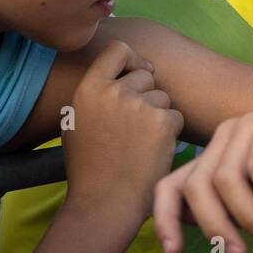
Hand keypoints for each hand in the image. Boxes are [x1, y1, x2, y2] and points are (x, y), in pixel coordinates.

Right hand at [64, 40, 183, 227]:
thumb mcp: (77, 123)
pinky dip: (169, 133)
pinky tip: (152, 152)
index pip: (119, 50)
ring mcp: (139, 106)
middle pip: (146, 74)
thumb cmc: (90, 168)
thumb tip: (119, 69)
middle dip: (146, 95)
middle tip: (135, 127)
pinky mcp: (162, 123)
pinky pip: (175, 116)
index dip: (132, 60)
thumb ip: (96, 93)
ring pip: (163, 97)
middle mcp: (113, 91)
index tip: (136, 74)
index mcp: (89, 88)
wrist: (104, 203)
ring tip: (139, 144)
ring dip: (158, 116)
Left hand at [153, 105, 252, 252]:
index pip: (173, 184)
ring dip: (250, 217)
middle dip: (215, 226)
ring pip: (226, 179)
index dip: (165, 218)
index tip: (173, 251)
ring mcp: (249, 124)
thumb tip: (199, 233)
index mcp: (220, 159)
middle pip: (196, 186)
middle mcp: (227, 137)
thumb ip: (236, 217)